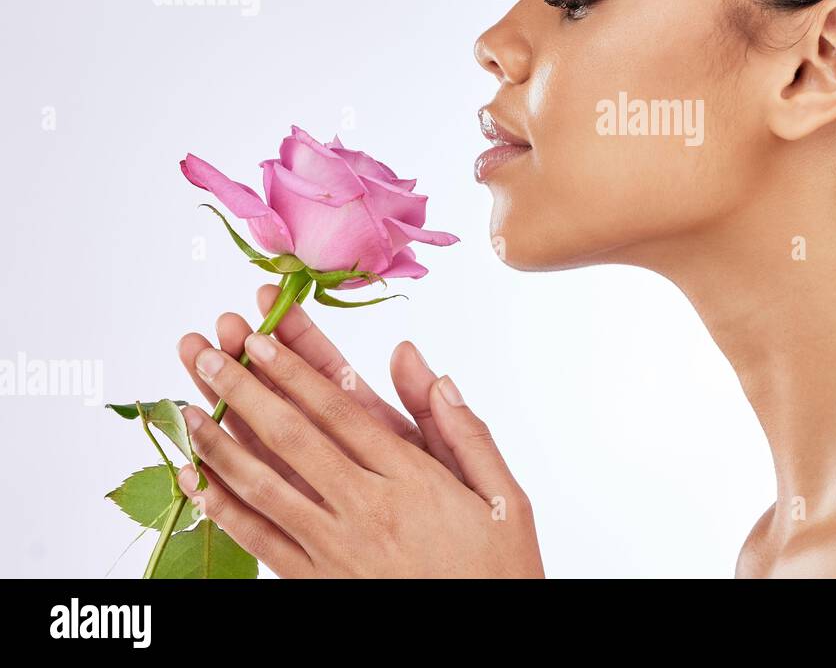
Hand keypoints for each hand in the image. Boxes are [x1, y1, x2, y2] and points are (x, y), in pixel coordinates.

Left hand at [174, 288, 544, 577]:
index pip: (340, 412)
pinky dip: (224, 511)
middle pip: (292, 439)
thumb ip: (466, 434)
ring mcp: (336, 551)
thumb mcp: (505, 499)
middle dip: (244, 391)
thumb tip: (431, 373)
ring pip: (265, 488)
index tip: (262, 338)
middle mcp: (366, 511)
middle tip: (206, 351)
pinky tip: (196, 484)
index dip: (295, 371)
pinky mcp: (319, 583)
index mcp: (412, 481)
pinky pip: (262, 542)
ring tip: (189, 407)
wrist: (487, 641)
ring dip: (221, 444)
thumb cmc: (500, 572)